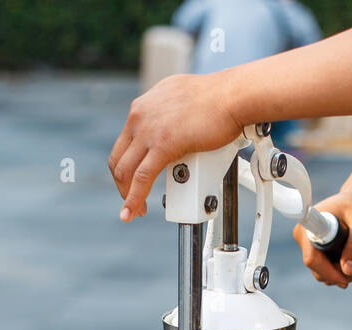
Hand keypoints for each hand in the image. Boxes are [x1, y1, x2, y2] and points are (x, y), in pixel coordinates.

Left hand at [109, 73, 244, 221]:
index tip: (135, 179)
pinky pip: (142, 179)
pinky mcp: (162, 145)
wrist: (233, 96)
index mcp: (144, 106)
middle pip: (119, 158)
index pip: (125, 142)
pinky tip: (133, 211)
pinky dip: (134, 199)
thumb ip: (174, 117)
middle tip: (132, 199)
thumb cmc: (221, 99)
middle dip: (123, 184)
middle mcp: (140, 116)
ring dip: (127, 195)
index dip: (127, 165)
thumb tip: (181, 133)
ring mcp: (149, 130)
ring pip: (125, 171)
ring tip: (136, 211)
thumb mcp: (183, 101)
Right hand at [293, 184, 351, 288]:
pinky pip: (331, 271)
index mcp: (310, 226)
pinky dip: (348, 272)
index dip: (329, 272)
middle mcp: (305, 238)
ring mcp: (312, 247)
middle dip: (346, 274)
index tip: (348, 280)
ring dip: (349, 275)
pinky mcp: (321, 253)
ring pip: (327, 274)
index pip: (313, 259)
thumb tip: (348, 271)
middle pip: (320, 270)